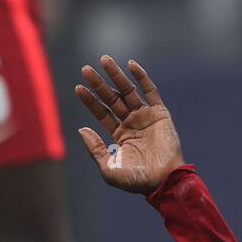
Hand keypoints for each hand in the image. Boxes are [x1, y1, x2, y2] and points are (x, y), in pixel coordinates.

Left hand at [74, 56, 183, 193]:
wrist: (163, 181)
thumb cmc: (135, 180)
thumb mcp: (108, 168)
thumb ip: (95, 149)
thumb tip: (81, 129)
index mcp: (119, 135)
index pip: (102, 113)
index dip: (90, 100)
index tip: (78, 87)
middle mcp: (131, 123)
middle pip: (112, 98)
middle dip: (99, 84)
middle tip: (85, 69)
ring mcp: (145, 116)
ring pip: (128, 91)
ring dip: (116, 75)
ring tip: (104, 60)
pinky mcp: (160, 113)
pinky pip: (150, 91)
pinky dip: (141, 77)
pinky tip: (130, 65)